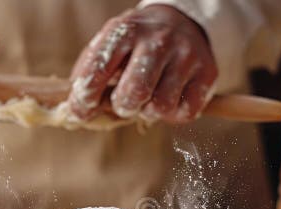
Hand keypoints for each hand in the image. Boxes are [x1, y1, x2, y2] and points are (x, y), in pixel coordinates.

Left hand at [68, 5, 216, 123]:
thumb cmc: (134, 46)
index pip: (99, 70)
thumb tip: (74, 114)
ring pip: (160, 106)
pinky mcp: (206, 72)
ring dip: (148, 112)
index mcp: (126, 31)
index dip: (85, 98)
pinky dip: (172, 115)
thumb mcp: (108, 47)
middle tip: (124, 104)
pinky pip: (186, 111)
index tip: (81, 111)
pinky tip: (168, 100)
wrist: (180, 22)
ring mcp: (186, 55)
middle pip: (134, 93)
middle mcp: (158, 40)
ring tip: (148, 99)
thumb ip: (88, 76)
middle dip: (123, 107)